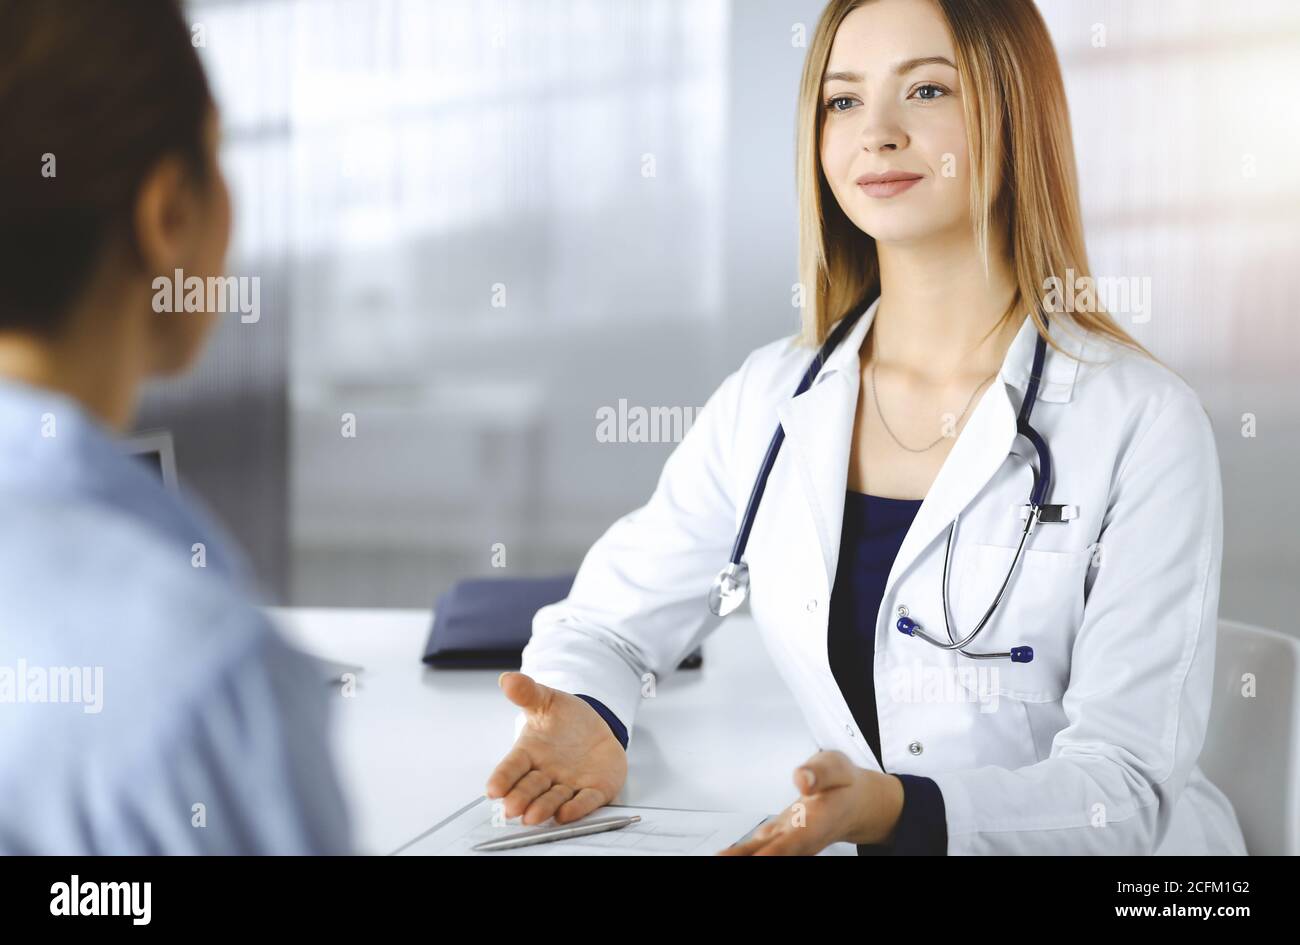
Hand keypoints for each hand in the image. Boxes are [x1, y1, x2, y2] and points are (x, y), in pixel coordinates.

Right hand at [485, 672, 628, 825]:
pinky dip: (576, 809)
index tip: (492, 790)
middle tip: (512, 808)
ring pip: (554, 799)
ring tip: (532, 816)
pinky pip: (585, 802)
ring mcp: (568, 785)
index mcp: (529, 753)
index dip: (502, 778)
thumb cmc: (564, 719)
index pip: (512, 767)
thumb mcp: (547, 701)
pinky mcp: (593, 791)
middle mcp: (545, 774)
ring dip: (543, 808)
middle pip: (530, 788)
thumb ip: (528, 693)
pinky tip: (565, 815)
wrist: (595, 729)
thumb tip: (507, 679)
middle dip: (521, 797)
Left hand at [718, 750, 903, 854]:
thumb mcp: (836, 767)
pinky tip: (722, 855)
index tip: (759, 858)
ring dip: (740, 856)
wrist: (855, 802)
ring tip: (718, 856)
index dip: (774, 853)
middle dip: (749, 859)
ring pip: (758, 853)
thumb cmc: (843, 784)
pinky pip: (754, 849)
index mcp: (815, 823)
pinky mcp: (776, 838)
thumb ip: (819, 773)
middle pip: (771, 855)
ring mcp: (786, 841)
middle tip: (723, 858)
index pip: (790, 843)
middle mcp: (799, 839)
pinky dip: (739, 853)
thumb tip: (802, 779)